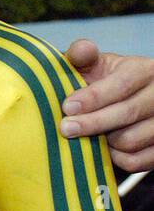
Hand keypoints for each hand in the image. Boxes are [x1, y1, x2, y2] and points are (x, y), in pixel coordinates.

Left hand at [63, 40, 153, 171]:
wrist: (129, 101)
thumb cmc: (105, 82)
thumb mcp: (96, 65)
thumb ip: (83, 56)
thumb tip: (82, 49)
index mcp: (144, 70)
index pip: (121, 84)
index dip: (93, 97)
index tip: (67, 107)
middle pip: (127, 113)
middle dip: (92, 123)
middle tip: (66, 129)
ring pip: (131, 140)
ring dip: (104, 142)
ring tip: (86, 136)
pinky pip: (137, 161)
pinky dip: (116, 158)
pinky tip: (105, 149)